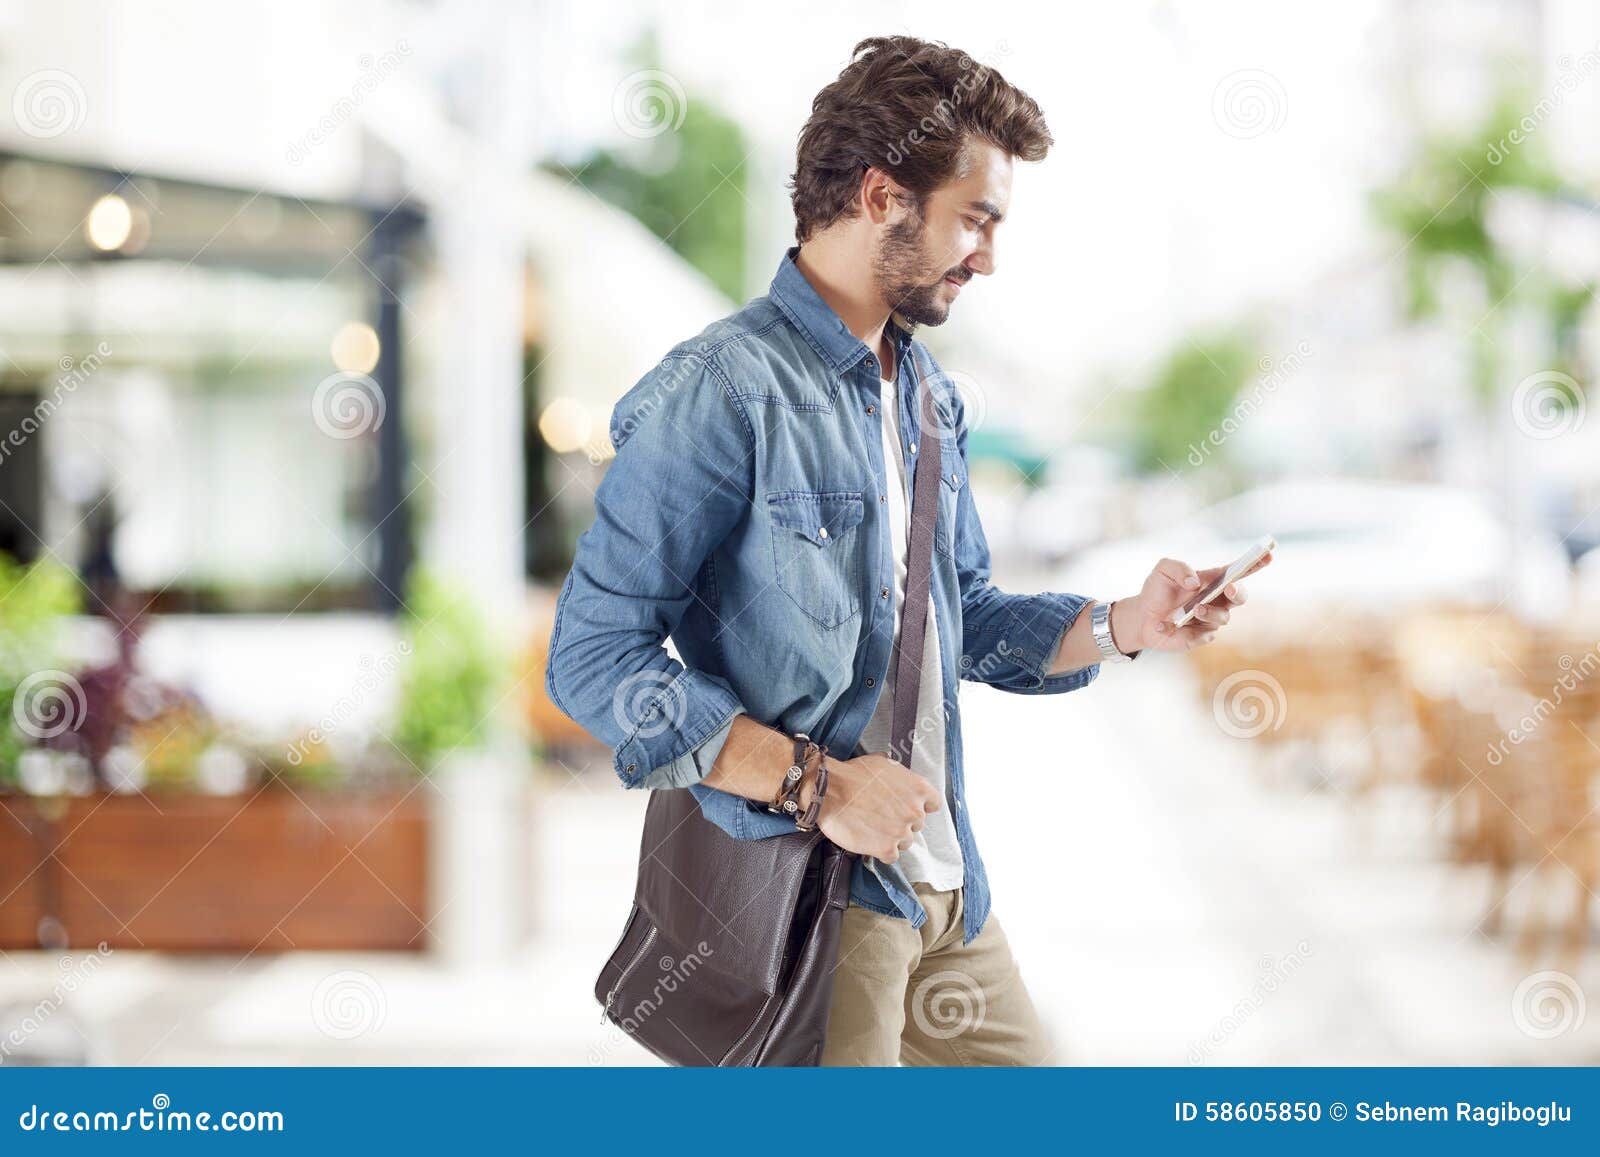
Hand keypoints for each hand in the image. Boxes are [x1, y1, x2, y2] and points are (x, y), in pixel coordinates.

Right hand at [805, 751, 939, 862]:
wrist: (830, 790)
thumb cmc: (853, 774)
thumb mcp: (882, 763)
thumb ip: (898, 775)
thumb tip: (895, 776)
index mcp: (918, 788)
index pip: (933, 803)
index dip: (920, 805)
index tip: (908, 806)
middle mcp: (914, 812)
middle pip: (916, 824)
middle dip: (902, 821)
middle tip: (883, 817)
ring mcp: (902, 832)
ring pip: (905, 841)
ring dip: (893, 837)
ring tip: (874, 830)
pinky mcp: (886, 848)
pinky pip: (892, 855)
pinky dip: (882, 851)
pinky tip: (870, 841)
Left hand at [1112, 553, 1271, 652]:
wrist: (1141, 617)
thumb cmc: (1157, 590)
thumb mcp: (1163, 570)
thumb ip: (1178, 568)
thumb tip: (1195, 582)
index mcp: (1213, 580)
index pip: (1239, 571)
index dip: (1256, 562)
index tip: (1268, 553)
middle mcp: (1217, 600)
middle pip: (1240, 597)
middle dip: (1239, 592)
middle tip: (1229, 588)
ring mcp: (1211, 620)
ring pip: (1223, 617)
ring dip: (1210, 611)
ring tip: (1194, 609)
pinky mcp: (1200, 637)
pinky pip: (1202, 635)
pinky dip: (1183, 630)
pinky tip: (1166, 625)